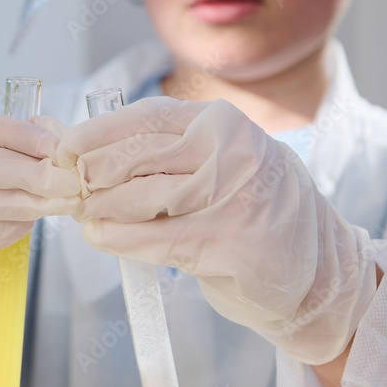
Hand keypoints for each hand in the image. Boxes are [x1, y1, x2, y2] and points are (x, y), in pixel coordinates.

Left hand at [58, 96, 379, 363]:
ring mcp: (232, 197)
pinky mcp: (228, 243)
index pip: (146, 116)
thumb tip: (94, 154)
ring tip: (86, 215)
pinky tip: (101, 237)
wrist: (320, 269)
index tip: (66, 146)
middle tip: (71, 189)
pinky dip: (120, 239)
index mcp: (224, 124)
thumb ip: (172, 153)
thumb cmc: (259, 213)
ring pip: (140, 197)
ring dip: (101, 209)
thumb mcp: (225, 163)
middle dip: (93, 175)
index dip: (99, 132)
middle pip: (136, 157)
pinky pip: (156, 239)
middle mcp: (230, 152)